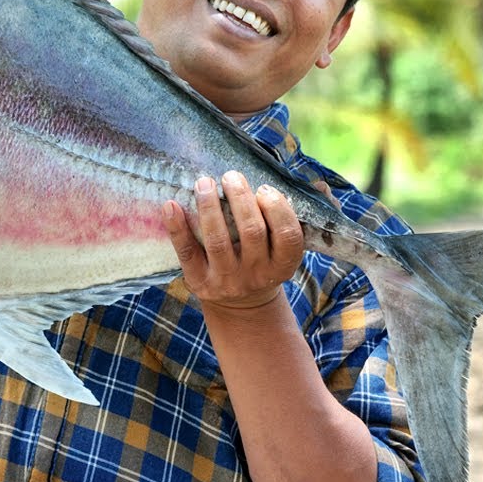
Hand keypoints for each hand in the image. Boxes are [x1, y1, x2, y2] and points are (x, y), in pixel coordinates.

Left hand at [161, 171, 305, 309]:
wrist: (241, 305)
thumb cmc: (262, 260)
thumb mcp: (282, 250)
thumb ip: (290, 219)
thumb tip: (311, 184)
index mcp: (283, 265)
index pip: (288, 237)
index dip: (278, 209)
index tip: (264, 189)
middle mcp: (257, 274)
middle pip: (252, 232)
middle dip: (241, 199)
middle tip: (231, 176)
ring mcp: (227, 280)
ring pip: (218, 241)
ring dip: (210, 207)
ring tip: (204, 182)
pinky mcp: (200, 281)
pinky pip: (187, 252)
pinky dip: (177, 228)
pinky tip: (170, 205)